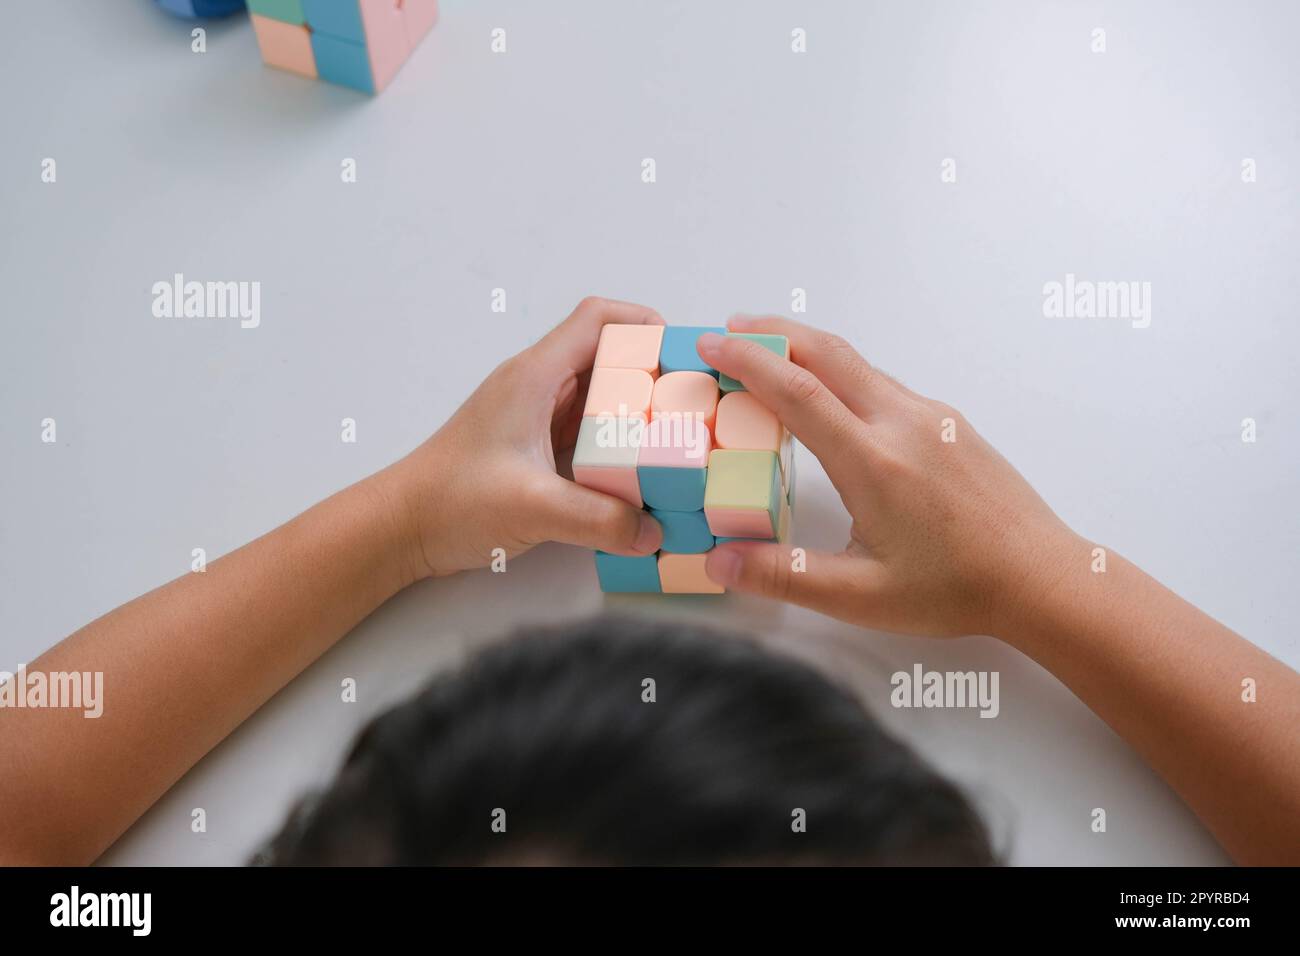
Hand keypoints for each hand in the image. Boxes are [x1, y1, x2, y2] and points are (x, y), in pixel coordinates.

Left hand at [390, 298, 664, 577]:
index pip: (597, 320)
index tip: (682, 355)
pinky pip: (587, 429)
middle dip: (652, 374)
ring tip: (678, 436)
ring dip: (636, 411)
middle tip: (692, 404)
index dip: (644, 325)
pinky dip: (616, 441)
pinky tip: (640, 469)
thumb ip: (598, 520)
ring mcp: (534, 416)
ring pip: (599, 395)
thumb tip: (652, 531)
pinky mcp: (533, 446)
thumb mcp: (532, 509)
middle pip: (607, 356)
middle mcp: (536, 388)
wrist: (401, 526)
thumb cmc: (449, 501)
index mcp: (534, 377)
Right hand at [698, 316, 1081, 637]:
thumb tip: (719, 561)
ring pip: (856, 364)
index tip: (711, 345)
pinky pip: (882, 383)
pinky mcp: (950, 423)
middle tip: (728, 331)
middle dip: (772, 333)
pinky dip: (840, 373)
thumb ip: (785, 575)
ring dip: (806, 350)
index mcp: (873, 460)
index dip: (747, 362)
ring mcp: (931, 417)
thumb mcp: (860, 596)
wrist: (1041, 577)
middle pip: (826, 353)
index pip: (796, 391)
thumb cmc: (956, 589)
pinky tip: (828, 399)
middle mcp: (902, 423)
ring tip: (768, 357)